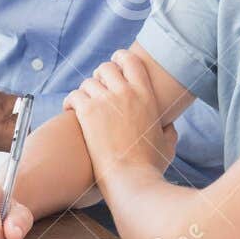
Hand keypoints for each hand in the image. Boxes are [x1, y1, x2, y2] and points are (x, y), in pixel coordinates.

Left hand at [63, 50, 175, 182]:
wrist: (131, 179)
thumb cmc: (150, 167)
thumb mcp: (168, 145)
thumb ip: (169, 130)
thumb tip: (169, 126)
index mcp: (146, 96)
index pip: (131, 61)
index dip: (120, 59)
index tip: (114, 66)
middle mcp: (126, 93)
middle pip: (106, 67)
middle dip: (99, 77)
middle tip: (97, 91)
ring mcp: (105, 101)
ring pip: (88, 82)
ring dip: (85, 92)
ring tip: (84, 105)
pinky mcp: (87, 112)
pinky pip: (73, 95)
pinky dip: (70, 102)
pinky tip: (71, 112)